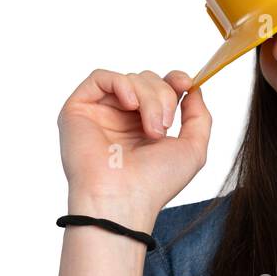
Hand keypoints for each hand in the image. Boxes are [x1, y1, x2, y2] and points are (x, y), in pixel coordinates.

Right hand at [57, 69, 211, 224]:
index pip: (160, 87)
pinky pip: (100, 77)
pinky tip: (130, 106)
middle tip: (164, 126)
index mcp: (145, 125)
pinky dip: (121, 84)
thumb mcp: (193, 149)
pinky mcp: (78, 109)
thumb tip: (194, 89)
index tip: (186, 84)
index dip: (174, 80)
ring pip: (130, 79)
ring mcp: (100, 113)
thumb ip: (199, 116)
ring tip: (151, 129)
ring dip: (148, 98)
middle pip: (148, 80)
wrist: (124, 198)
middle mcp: (121, 118)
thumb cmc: (155, 182)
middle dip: (163, 96)